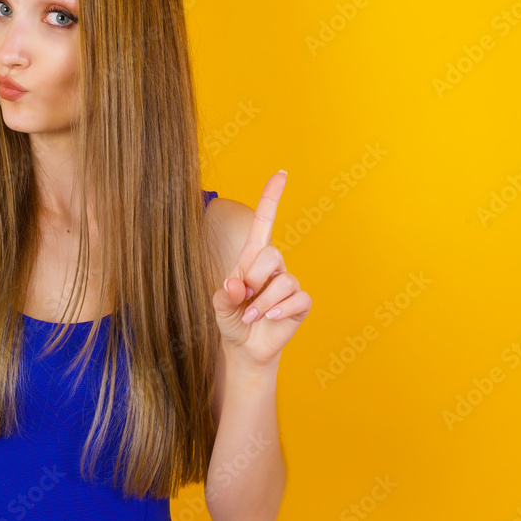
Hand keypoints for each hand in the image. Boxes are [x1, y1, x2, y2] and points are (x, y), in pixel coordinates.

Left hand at [212, 171, 311, 370]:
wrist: (245, 347)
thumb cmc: (233, 318)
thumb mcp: (220, 306)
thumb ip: (224, 294)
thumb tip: (236, 285)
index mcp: (252, 258)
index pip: (264, 222)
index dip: (272, 197)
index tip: (281, 173)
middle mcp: (274, 267)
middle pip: (271, 253)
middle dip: (254, 276)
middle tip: (245, 296)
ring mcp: (289, 284)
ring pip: (284, 280)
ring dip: (263, 301)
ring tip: (252, 315)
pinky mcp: (301, 303)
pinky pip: (297, 299)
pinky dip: (280, 310)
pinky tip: (269, 318)